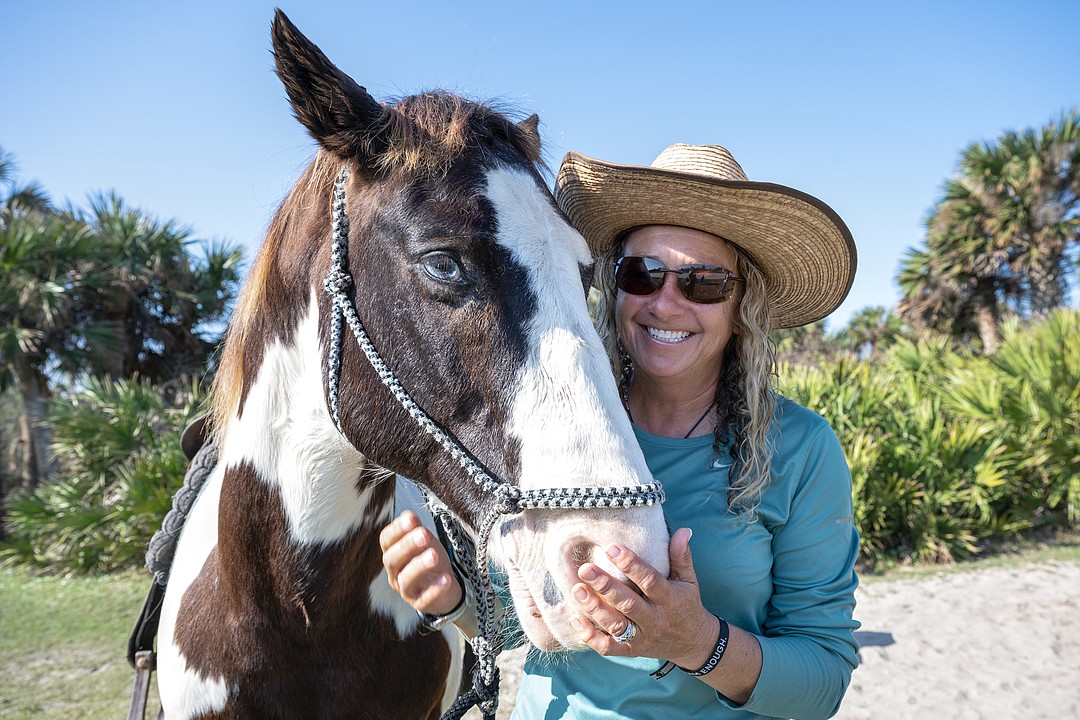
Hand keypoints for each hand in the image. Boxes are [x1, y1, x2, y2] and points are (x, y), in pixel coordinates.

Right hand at [379, 510, 462, 615]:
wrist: (446, 586)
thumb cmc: (431, 560)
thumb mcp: (426, 542)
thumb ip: (418, 530)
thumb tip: (409, 515)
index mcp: (393, 554)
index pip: (386, 541)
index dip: (396, 529)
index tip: (411, 518)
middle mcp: (395, 573)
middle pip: (391, 560)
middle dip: (407, 546)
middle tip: (423, 535)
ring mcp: (406, 590)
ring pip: (406, 580)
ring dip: (419, 566)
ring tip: (434, 555)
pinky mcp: (421, 604)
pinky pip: (425, 599)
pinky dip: (435, 588)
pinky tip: (446, 578)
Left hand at [569, 527, 717, 669]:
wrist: (694, 644)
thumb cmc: (686, 604)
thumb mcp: (689, 580)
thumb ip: (682, 556)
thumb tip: (683, 530)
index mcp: (669, 599)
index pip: (649, 580)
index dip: (631, 564)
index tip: (611, 547)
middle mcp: (655, 620)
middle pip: (628, 604)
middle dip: (605, 586)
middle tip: (585, 569)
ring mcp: (642, 638)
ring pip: (616, 626)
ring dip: (595, 609)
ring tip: (577, 589)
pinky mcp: (631, 651)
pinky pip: (609, 648)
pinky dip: (590, 636)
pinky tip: (575, 619)